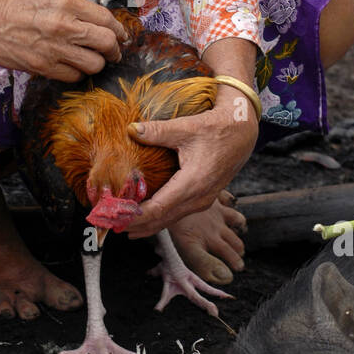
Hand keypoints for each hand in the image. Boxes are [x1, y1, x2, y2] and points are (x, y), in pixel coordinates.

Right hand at [0, 0, 129, 79]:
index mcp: (66, 3)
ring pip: (95, 64)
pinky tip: (72, 65)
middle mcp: (63, 25)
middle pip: (107, 43)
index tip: (121, 35)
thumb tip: (103, 24)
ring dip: (97, 63)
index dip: (119, 30)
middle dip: (114, 50)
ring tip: (92, 59)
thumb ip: (77, 9)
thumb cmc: (16, 8)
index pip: (107, 19)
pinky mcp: (44, 67)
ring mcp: (54, 48)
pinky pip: (74, 76)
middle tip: (113, 51)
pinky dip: (77, 73)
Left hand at [122, 105, 257, 238]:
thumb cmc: (217, 129)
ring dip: (147, 224)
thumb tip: (131, 129)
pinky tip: (145, 217)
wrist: (242, 133)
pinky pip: (177, 214)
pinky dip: (159, 218)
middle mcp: (199, 197)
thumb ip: (157, 131)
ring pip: (170, 219)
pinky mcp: (203, 198)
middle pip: (162, 219)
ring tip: (123, 226)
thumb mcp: (186, 127)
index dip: (135, 215)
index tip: (115, 217)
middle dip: (136, 224)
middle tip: (111, 225)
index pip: (158, 208)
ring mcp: (202, 201)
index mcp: (193, 183)